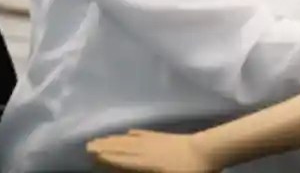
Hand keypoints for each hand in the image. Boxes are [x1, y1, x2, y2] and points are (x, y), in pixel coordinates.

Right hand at [88, 130, 213, 171]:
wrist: (211, 149)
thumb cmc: (192, 171)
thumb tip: (126, 170)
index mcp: (147, 162)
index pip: (123, 160)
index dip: (107, 158)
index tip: (91, 154)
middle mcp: (148, 149)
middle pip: (124, 148)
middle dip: (106, 146)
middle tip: (88, 144)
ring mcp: (158, 141)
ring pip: (133, 139)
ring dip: (116, 139)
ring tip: (103, 138)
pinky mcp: (168, 137)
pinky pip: (148, 134)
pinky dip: (136, 133)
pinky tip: (130, 131)